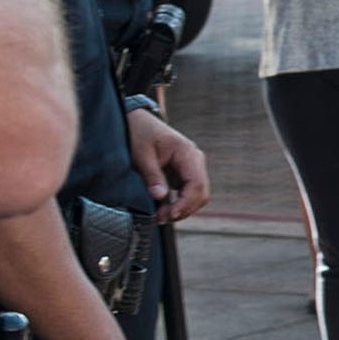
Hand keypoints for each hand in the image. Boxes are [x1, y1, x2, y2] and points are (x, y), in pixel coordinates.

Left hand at [128, 107, 209, 222]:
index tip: (168, 214)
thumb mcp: (141, 155)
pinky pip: (190, 192)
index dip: (185, 204)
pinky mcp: (185, 171)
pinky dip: (180, 203)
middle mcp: (194, 159)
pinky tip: (165, 208)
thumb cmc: (139, 134)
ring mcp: (192, 165)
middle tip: (161, 218)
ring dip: (182, 209)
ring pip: (197, 195)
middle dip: (184, 210)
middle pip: (201, 193)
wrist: (137, 121)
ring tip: (161, 216)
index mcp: (187, 152)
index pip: (197, 185)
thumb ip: (152, 176)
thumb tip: (160, 197)